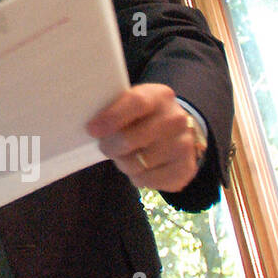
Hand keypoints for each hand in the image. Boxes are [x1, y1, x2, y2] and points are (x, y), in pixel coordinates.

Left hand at [86, 83, 204, 191]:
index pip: (136, 103)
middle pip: (130, 139)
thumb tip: (91, 127)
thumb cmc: (143, 117)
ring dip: (124, 163)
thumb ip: (114, 109)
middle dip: (110, 147)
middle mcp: (176, 119)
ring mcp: (184, 145)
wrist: (179, 133)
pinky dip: (138, 178)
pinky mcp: (186, 169)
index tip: (92, 130)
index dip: (111, 118)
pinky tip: (141, 167)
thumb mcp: (132, 104)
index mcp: (159, 96)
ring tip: (126, 156)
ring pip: (137, 164)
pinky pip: (149, 181)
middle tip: (105, 146)